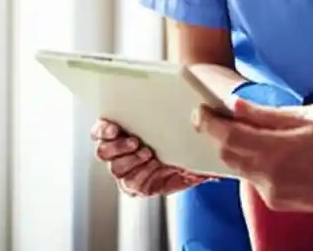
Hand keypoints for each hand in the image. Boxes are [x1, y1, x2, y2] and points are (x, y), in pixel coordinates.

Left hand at [91, 118, 211, 196]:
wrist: (178, 138)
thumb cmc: (183, 157)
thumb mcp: (194, 167)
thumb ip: (201, 172)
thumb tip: (214, 174)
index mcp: (142, 182)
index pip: (132, 184)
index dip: (139, 176)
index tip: (154, 163)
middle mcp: (125, 169)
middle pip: (117, 169)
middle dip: (131, 162)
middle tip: (148, 152)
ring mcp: (115, 151)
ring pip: (105, 153)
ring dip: (119, 148)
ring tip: (135, 140)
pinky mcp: (110, 131)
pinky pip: (98, 134)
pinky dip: (104, 131)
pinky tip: (115, 127)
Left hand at [194, 99, 312, 213]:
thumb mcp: (301, 122)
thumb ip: (264, 116)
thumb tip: (235, 106)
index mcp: (274, 150)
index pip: (228, 136)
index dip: (209, 123)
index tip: (200, 112)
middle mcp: (268, 174)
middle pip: (227, 154)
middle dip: (218, 137)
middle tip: (216, 120)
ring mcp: (270, 192)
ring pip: (239, 168)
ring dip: (236, 151)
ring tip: (245, 135)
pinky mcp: (274, 202)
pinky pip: (253, 180)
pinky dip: (253, 166)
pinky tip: (268, 156)